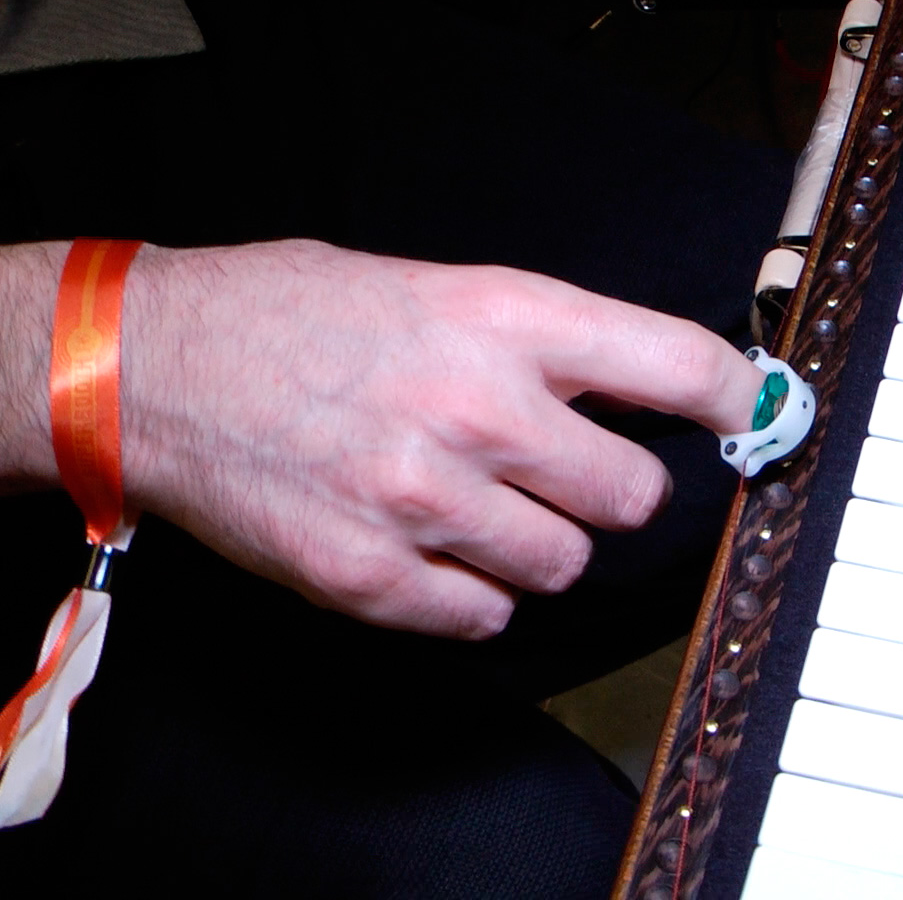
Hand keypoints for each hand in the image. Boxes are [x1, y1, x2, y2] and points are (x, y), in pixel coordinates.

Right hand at [119, 240, 765, 638]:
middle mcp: (480, 408)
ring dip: (541, 544)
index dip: (737, 401)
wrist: (151, 367)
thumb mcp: (437, 288)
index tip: (751, 419)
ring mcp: (427, 499)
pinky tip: (432, 546)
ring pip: (567, 563)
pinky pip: (488, 615)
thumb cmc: (294, 316)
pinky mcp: (374, 575)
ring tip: (479, 504)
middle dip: (615, 489)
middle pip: (638, 494)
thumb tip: (643, 384)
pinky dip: (474, 593)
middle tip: (571, 472)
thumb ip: (542, 341)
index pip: (681, 366)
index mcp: (505, 318)